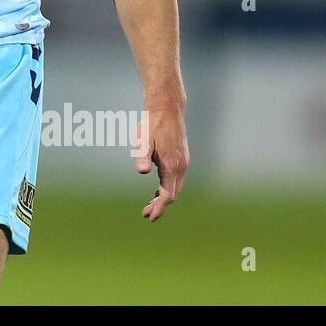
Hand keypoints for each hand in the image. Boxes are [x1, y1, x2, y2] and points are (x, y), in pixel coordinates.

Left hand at [134, 104, 188, 220]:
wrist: (167, 109)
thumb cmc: (152, 125)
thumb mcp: (143, 141)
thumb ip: (142, 157)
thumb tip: (142, 171)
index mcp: (172, 166)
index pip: (168, 195)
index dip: (159, 207)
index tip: (149, 217)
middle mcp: (181, 167)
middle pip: (172, 194)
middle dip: (160, 206)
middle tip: (145, 214)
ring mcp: (183, 163)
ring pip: (175, 187)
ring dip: (163, 197)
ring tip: (149, 204)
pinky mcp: (181, 158)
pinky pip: (175, 179)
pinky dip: (167, 188)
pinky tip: (157, 190)